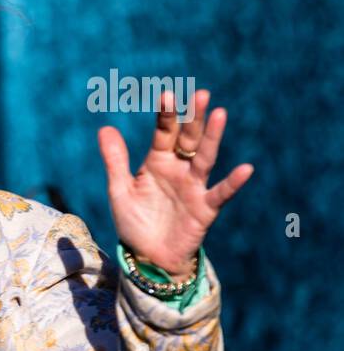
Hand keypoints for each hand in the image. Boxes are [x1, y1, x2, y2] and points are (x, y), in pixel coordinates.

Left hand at [97, 88, 252, 277]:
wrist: (147, 256)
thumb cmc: (135, 222)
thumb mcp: (120, 190)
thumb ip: (115, 160)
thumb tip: (105, 127)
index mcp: (157, 162)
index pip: (163, 134)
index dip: (166, 116)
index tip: (167, 94)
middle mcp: (179, 170)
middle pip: (188, 139)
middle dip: (194, 118)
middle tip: (200, 94)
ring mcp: (194, 187)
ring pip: (205, 158)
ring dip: (213, 137)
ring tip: (220, 114)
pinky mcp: (205, 208)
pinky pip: (220, 193)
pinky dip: (232, 183)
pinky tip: (245, 169)